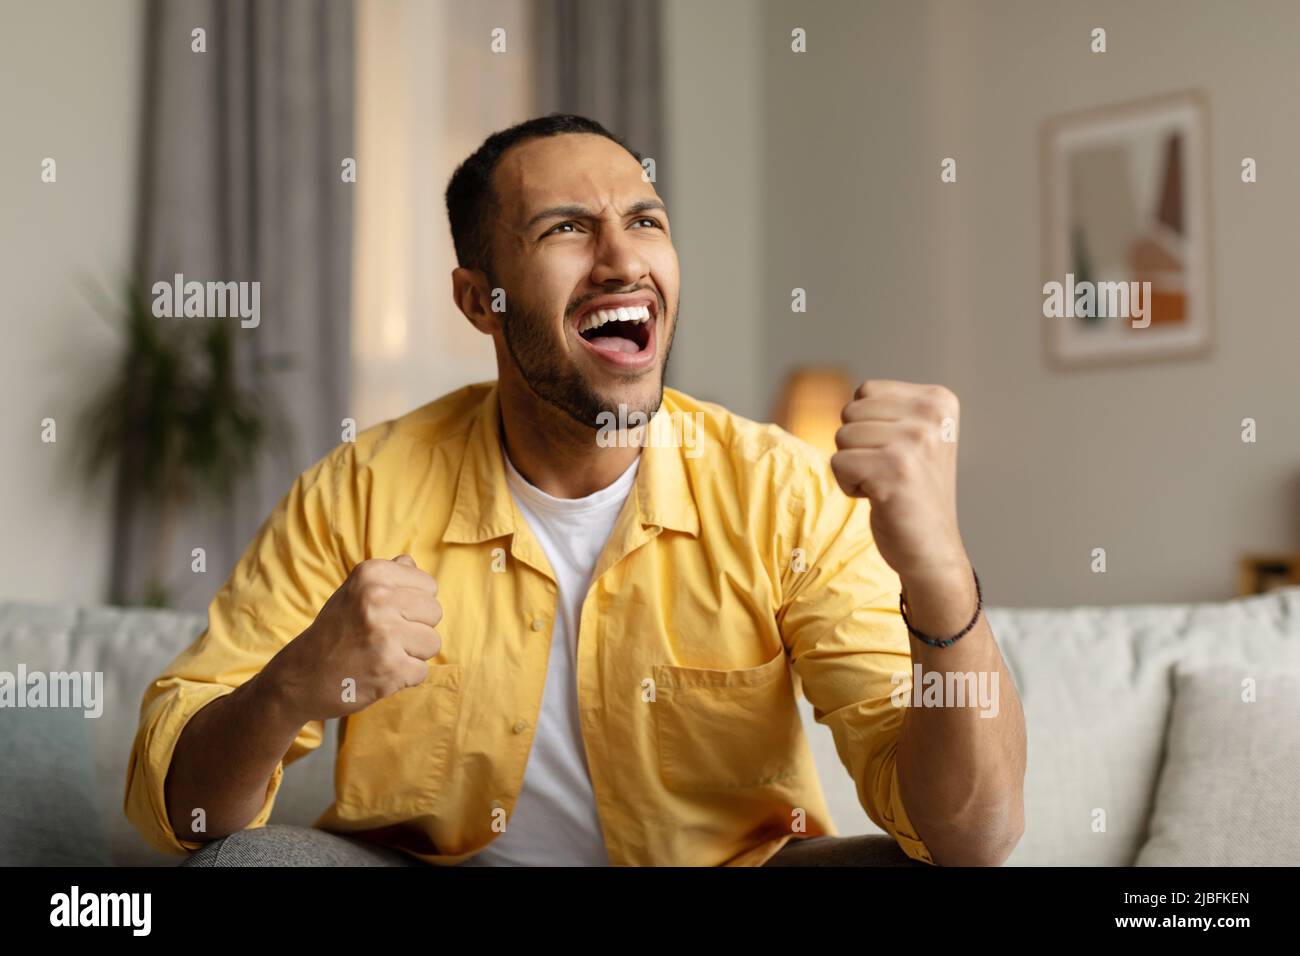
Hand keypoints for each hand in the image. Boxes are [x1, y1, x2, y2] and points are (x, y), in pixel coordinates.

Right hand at [261, 554, 442, 724]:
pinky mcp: (391, 668)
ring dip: (412, 654)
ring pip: (432, 643)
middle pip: (435, 613)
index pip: (429, 585)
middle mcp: (378, 599)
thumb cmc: (334, 632)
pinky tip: (379, 672)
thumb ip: (386, 576)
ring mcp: (385, 635)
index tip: (387, 614)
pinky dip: (404, 678)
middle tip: (384, 637)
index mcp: (372, 575)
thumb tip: (412, 563)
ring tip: (382, 654)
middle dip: (415, 628)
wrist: (300, 676)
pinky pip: (422, 671)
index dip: (413, 604)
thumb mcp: (353, 592)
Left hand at [831, 380, 968, 585]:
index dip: (868, 426)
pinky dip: (849, 486)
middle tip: (889, 472)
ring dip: (853, 466)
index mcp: (939, 400)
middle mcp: (931, 415)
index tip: (897, 454)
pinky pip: (838, 463)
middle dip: (857, 446)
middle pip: (850, 412)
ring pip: (842, 437)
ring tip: (885, 484)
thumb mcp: (916, 437)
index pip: (866, 390)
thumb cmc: (914, 492)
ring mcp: (914, 442)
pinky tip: (879, 498)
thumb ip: (889, 409)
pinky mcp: (894, 470)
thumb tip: (853, 395)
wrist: (932, 549)